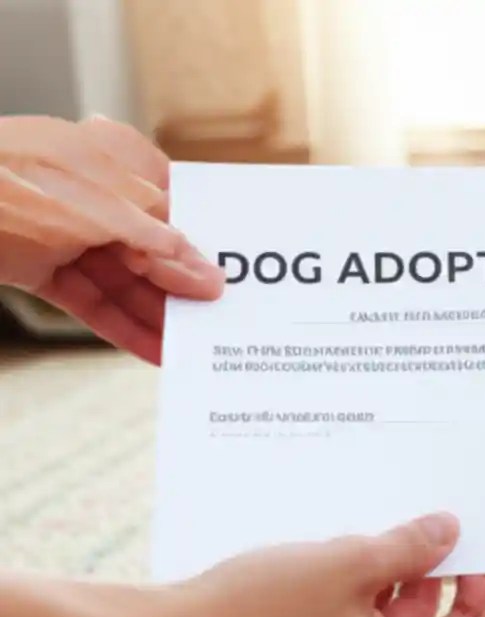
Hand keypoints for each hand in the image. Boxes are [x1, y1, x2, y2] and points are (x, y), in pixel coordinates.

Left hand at [0, 114, 223, 363]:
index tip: (227, 284)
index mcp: (116, 160)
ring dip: (155, 315)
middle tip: (215, 326)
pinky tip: (152, 350)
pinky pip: (89, 299)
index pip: (176, 210)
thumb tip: (206, 274)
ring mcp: (63, 231)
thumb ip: (160, 244)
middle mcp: (93, 194)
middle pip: (151, 251)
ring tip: (191, 350)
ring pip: (121, 280)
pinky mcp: (36, 265)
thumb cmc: (11, 181)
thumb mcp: (105, 212)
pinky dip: (118, 324)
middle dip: (181, 290)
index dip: (201, 248)